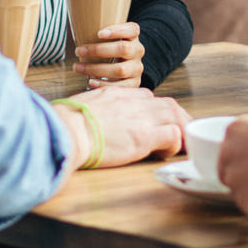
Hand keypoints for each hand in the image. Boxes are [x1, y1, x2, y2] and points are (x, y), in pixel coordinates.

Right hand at [60, 85, 187, 168]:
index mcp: (118, 94)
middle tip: (182, 132)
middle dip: (177, 117)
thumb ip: (96, 109)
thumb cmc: (65, 123)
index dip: (156, 110)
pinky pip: (173, 135)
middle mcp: (133, 101)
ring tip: (181, 145)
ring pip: (175, 116)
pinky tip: (165, 153)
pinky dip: (175, 144)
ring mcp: (141, 117)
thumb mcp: (83, 106)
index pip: (148, 97)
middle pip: (167, 104)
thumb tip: (89, 120)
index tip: (158, 122)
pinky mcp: (145, 136)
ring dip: (181, 129)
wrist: (66, 131)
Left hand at [75, 22, 143, 86]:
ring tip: (78, 67)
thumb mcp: (107, 38)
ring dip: (96, 69)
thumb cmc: (106, 48)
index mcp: (133, 36)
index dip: (117, 30)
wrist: (121, 69)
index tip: (98, 33)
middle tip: (78, 51)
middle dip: (98, 50)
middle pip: (123, 49)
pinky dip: (103, 84)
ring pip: (120, 69)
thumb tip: (75, 23)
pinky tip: (90, 81)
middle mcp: (138, 51)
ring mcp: (137, 68)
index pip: (132, 30)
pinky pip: (120, 86)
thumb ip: (98, 32)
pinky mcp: (134, 83)